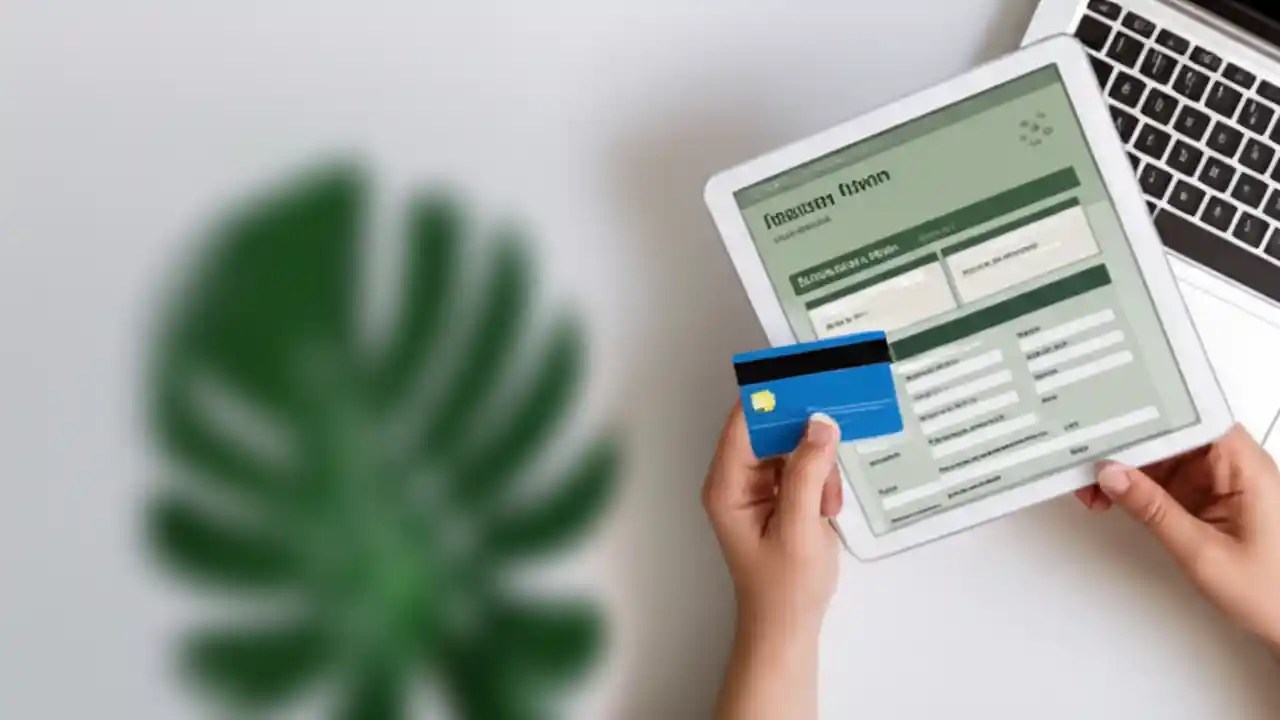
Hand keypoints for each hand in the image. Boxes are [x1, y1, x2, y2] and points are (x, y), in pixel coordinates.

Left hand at [702, 403, 842, 719]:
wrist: (788, 627)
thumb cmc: (783, 588)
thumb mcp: (800, 528)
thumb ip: (809, 472)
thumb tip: (819, 423)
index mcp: (726, 485)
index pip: (744, 421)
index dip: (772, 394)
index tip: (804, 372)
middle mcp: (736, 479)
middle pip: (771, 429)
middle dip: (805, 437)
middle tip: (837, 427)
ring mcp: (757, 487)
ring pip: (792, 447)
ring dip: (818, 467)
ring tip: (827, 505)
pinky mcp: (778, 495)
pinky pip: (802, 467)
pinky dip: (821, 482)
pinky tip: (827, 511)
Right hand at [1076, 425, 1279, 649]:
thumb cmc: (1273, 592)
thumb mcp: (1203, 552)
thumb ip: (1153, 510)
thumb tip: (1113, 476)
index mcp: (1246, 465)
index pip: (1190, 419)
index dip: (1148, 413)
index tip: (1109, 422)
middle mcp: (1234, 465)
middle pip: (1170, 435)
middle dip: (1126, 447)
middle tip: (1088, 461)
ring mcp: (1220, 481)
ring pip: (1161, 458)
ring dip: (1126, 470)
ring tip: (1093, 486)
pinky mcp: (1207, 497)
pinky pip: (1165, 480)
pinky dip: (1136, 488)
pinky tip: (1112, 497)